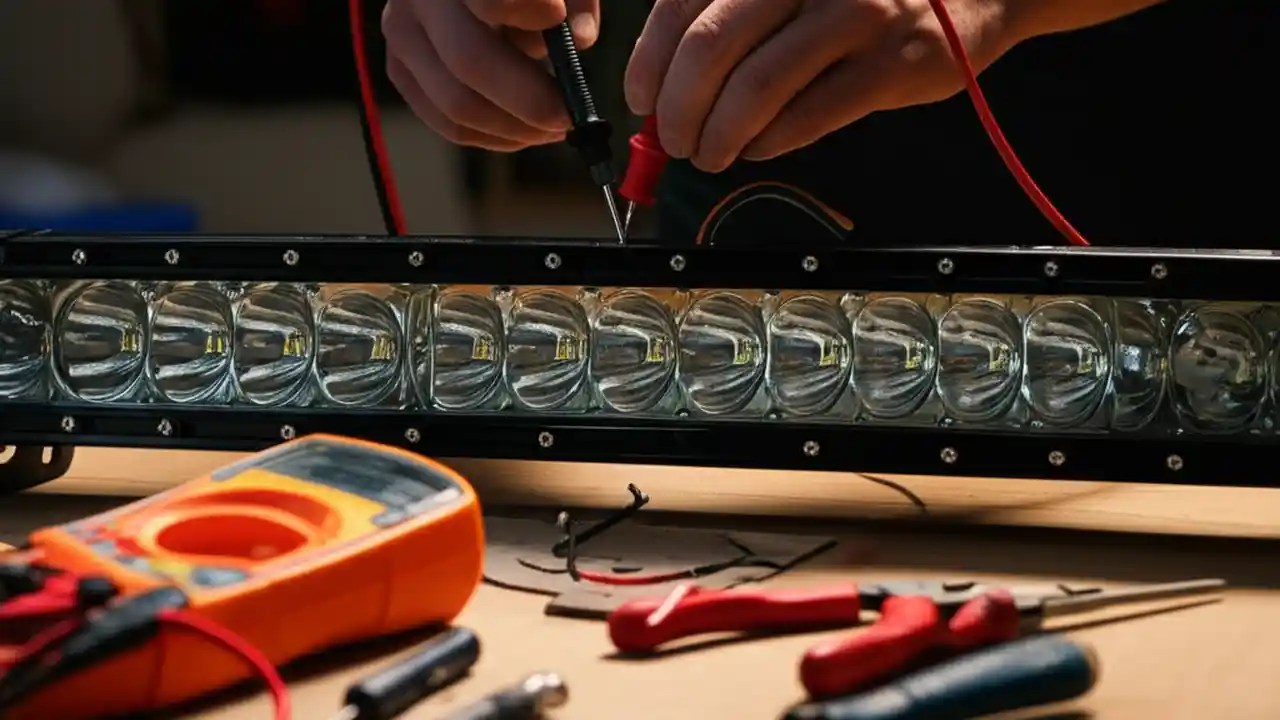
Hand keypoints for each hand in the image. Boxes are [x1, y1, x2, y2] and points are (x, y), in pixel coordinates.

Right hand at [383, 0, 600, 150]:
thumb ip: (575, 1)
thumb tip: (579, 39)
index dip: (527, 11)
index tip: (556, 21)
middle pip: (469, 60)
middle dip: (528, 99)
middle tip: (567, 115)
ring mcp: (401, 34)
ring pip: (456, 104)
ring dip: (515, 128)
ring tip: (553, 127)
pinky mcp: (400, 69)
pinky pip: (448, 123)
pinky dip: (494, 136)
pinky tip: (526, 132)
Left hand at [624, 0, 1022, 172]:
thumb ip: (734, 14)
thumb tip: (666, 84)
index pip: (681, 4)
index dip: (649, 62)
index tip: (641, 100)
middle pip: (709, 48)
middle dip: (678, 110)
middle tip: (675, 140)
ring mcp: (854, 15)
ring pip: (755, 90)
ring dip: (718, 137)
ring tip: (710, 154)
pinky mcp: (890, 64)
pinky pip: (807, 117)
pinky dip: (768, 143)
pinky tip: (757, 147)